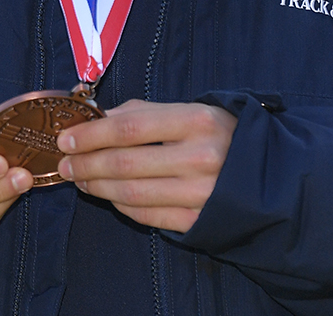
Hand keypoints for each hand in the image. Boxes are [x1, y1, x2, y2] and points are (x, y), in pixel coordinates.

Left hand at [55, 99, 236, 232]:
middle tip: (65, 164)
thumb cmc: (219, 136)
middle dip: (85, 164)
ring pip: (131, 193)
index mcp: (196, 121)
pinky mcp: (198, 221)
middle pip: (125, 162)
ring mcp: (200, 193)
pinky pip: (146, 215)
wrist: (267, 174)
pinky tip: (108, 195)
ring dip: (97, 186)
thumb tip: (95, 119)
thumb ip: (143, 113)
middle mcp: (200, 158)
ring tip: (80, 179)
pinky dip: (120, 205)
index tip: (66, 138)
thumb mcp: (189, 112)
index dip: (91, 134)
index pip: (129, 127)